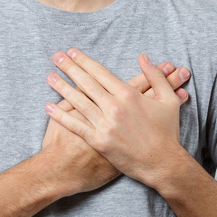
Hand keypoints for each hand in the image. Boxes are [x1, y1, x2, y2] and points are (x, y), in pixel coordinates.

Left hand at [44, 49, 190, 190]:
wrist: (162, 164)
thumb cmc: (166, 132)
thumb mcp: (168, 100)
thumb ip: (155, 76)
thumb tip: (143, 57)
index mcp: (129, 95)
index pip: (100, 72)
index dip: (84, 61)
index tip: (73, 52)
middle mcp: (114, 107)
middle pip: (86, 83)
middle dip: (69, 68)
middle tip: (56, 57)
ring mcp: (105, 125)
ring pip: (78, 102)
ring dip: (62, 87)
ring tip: (49, 76)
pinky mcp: (99, 141)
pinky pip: (76, 126)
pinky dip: (61, 116)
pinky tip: (49, 107)